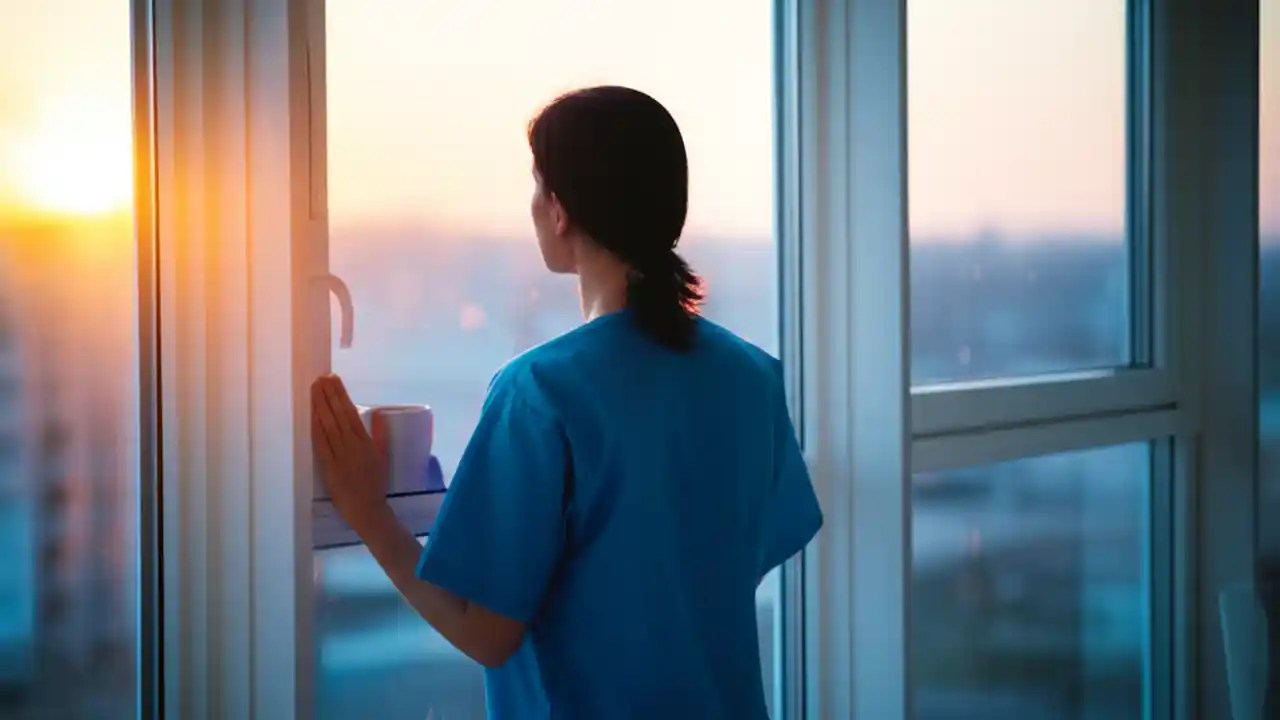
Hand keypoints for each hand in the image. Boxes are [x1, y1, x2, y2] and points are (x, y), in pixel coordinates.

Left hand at [311, 374, 388, 527]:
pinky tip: (312, 414)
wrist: (368, 509)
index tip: (334, 380)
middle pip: (339, 415)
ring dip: (321, 406)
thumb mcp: (382, 456)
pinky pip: (321, 444)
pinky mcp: (329, 467)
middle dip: (329, 395)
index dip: (342, 395)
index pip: (351, 412)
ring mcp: (340, 456)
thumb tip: (379, 413)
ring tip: (315, 389)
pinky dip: (317, 428)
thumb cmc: (375, 484)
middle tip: (321, 377)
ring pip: (329, 425)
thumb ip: (380, 434)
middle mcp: (353, 445)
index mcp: (366, 442)